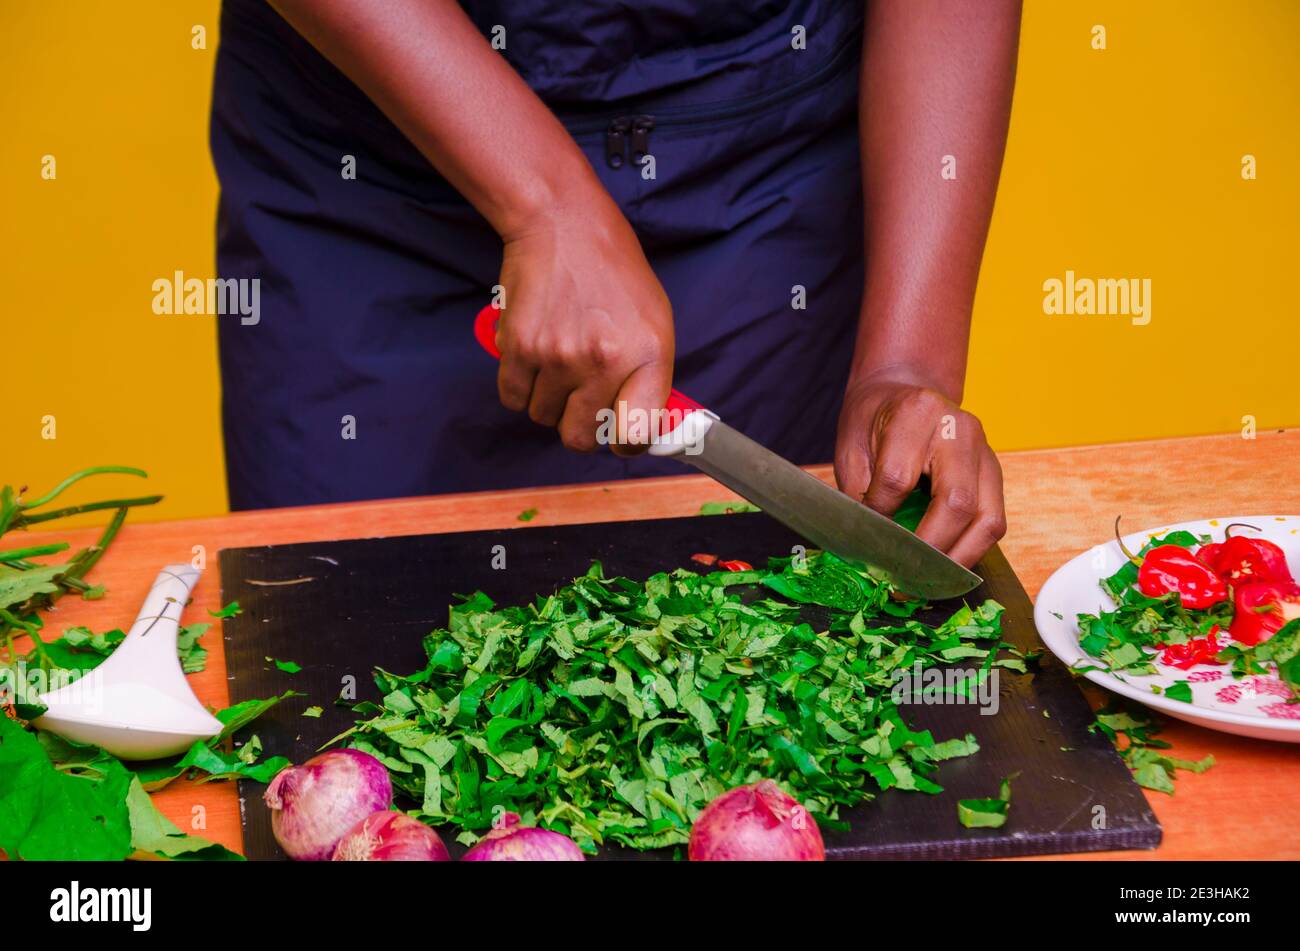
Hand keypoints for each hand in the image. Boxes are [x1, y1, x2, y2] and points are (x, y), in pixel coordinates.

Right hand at [494, 200, 673, 454]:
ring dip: (548, 400)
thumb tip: (640, 431)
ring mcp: (557, 356)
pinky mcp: (519, 347)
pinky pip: (512, 398)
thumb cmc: (613, 274)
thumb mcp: (655, 322)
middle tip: (582, 399)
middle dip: (580, 426)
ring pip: (543, 417)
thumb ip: (650, 379)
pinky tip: (534, 356)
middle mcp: (603, 361)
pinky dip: (520, 385)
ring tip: (559, 361)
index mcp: (647, 356)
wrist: (563, 225)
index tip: (620, 435)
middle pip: (580, 438)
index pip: (636, 435)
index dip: (627, 443)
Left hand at [834, 369, 1005, 567]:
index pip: (898, 479)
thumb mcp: (852, 447)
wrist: (905, 389)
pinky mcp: (994, 473)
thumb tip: (867, 546)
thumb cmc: (874, 419)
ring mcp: (985, 451)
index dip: (880, 518)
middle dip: (929, 551)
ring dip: (959, 559)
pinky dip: (971, 549)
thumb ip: (860, 493)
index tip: (866, 541)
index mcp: (916, 414)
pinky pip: (993, 520)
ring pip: (988, 519)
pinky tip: (946, 565)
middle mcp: (959, 430)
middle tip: (902, 580)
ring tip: (929, 583)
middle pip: (957, 503)